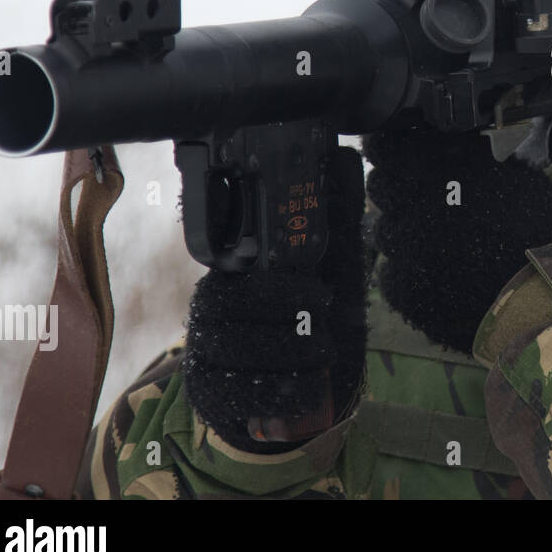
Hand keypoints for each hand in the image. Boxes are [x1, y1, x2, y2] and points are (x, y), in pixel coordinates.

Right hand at [181, 145, 368, 450]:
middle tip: (325, 314)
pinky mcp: (213, 396)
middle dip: (287, 313)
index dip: (275, 284)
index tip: (321, 287)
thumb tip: (343, 154)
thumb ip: (339, 213)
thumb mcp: (337, 264)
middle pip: (229, 310)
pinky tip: (305, 386)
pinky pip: (237, 396)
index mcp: (235, 275)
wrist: (312, 384)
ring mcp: (207, 356)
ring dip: (290, 353)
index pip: (232, 268)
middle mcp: (211, 313)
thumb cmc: (318, 314)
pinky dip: (279, 393)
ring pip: (234, 353)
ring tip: (322, 349)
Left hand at [364, 121, 551, 352]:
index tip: (404, 157)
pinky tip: (442, 277)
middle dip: (400, 191)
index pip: (385, 147)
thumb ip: (470, 157)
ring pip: (387, 233)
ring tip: (445, 246)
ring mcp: (403, 251)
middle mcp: (409, 205)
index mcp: (434, 169)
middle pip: (381, 188)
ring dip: (407, 234)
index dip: (393, 151)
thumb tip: (452, 147)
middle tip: (431, 203)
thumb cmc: (539, 228)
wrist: (547, 293)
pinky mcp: (405, 291)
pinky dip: (411, 274)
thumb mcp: (510, 173)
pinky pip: (393, 275)